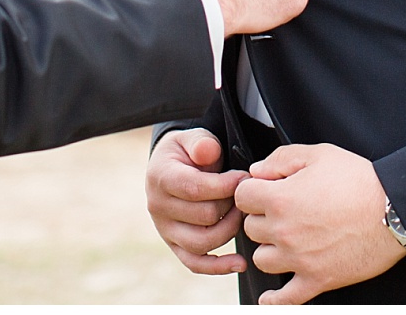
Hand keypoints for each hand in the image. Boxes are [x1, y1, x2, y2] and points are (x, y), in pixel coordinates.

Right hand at [145, 128, 248, 274]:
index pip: (195, 188)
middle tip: (247, 195)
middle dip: (231, 205)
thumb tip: (208, 152)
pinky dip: (218, 267)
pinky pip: (194, 263)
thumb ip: (201, 142)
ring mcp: (165, 229)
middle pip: (204, 216)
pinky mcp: (174, 245)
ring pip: (202, 242)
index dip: (226, 185)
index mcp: (161, 177)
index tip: (245, 177)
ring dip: (230, 230)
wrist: (172, 167)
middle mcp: (158, 206)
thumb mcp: (192, 137)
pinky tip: (240, 263)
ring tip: (243, 214)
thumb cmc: (188, 152)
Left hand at [234, 143, 405, 303]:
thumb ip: (280, 158)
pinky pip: (286, 298)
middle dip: (263, 218)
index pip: (242, 197)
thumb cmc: (359, 180)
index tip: (265, 190)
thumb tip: (256, 171)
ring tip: (287, 239)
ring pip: (262, 259)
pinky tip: (270, 298)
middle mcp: (284, 231)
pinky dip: (275, 300)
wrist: (394, 210)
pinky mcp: (318, 279)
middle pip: (251, 228)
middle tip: (284, 211)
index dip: (253, 190)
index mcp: (280, 199)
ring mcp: (299, 259)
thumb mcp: (319, 154)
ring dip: (270, 249)